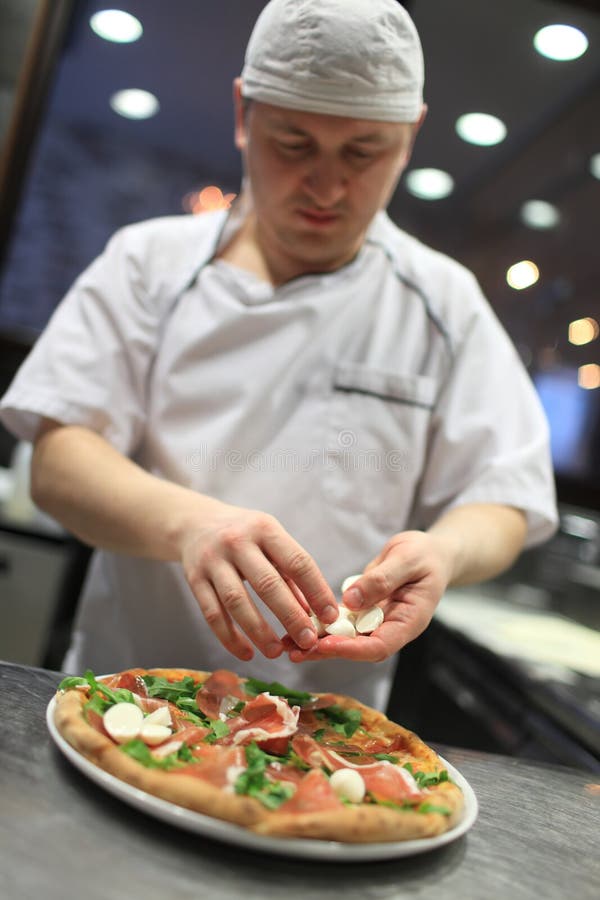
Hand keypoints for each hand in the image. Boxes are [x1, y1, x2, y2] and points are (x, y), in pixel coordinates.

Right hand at [178, 503, 338, 661]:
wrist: (195, 523)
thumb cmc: (244, 535)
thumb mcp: (270, 541)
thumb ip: (291, 574)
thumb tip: (315, 613)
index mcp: (265, 528)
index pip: (297, 562)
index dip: (316, 591)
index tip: (330, 616)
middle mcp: (237, 542)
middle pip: (268, 584)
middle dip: (291, 616)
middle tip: (307, 640)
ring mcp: (213, 560)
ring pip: (237, 602)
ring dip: (259, 632)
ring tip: (276, 653)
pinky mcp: (194, 579)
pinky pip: (212, 614)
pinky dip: (229, 638)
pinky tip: (246, 653)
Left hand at [285, 530, 451, 662]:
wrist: (431, 554)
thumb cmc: (426, 556)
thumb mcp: (407, 560)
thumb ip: (382, 580)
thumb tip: (351, 600)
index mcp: (409, 622)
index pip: (380, 645)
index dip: (352, 649)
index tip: (326, 645)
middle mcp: (390, 627)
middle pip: (357, 648)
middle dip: (326, 651)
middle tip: (296, 650)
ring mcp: (376, 621)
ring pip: (345, 638)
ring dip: (317, 642)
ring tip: (287, 644)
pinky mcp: (363, 611)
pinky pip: (340, 622)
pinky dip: (320, 624)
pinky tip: (295, 622)